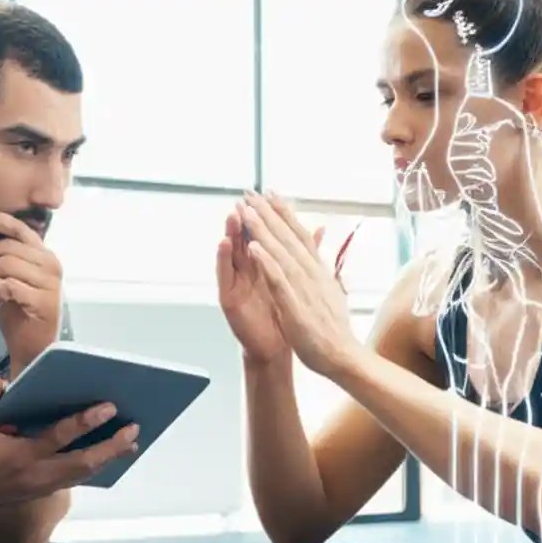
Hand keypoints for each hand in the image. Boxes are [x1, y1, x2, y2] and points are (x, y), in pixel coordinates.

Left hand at [0, 208, 62, 361]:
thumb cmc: (19, 312)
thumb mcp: (0, 283)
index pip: (20, 229)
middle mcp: (51, 264)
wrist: (34, 348)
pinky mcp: (44, 301)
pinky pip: (8, 285)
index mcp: (44, 256)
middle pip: (6, 247)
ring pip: (6, 264)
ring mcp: (51, 283)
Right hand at [0, 370, 138, 508]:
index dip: (85, 423)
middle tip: (134, 429)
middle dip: (111, 446)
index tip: (108, 408)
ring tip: (132, 442)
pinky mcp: (47, 491)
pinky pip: (78, 478)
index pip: (59, 437)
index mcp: (22, 455)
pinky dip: (97, 466)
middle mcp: (39, 473)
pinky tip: (110, 456)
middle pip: (84, 462)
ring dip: (110, 458)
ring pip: (85, 473)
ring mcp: (45, 485)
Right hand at [216, 204, 323, 364]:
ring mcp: (236, 283)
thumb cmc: (285, 316)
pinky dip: (223, 259)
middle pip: (245, 239)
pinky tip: (224, 243)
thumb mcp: (298, 281)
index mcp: (265, 265)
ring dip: (231, 233)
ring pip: (231, 253)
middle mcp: (248, 271)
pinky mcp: (229, 299)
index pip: (263, 234)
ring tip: (234, 214)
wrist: (277, 348)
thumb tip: (318, 230)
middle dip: (245, 219)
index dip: (265, 215)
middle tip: (245, 197)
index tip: (267, 194)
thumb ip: (305, 253)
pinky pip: (224, 276)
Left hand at [237, 190, 363, 377]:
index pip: (300, 234)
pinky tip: (252, 247)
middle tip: (250, 191)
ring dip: (263, 230)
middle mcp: (312, 273)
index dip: (284, 212)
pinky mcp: (294, 305)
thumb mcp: (331, 290)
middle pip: (287, 236)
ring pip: (280, 252)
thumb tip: (325, 249)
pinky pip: (277, 279)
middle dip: (268, 212)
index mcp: (318, 270)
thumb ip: (325, 266)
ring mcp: (304, 288)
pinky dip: (266, 261)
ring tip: (247, 210)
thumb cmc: (334, 327)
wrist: (342, 356)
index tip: (271, 193)